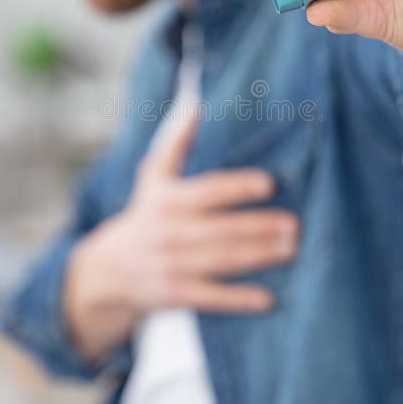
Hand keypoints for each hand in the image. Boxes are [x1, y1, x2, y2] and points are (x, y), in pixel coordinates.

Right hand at [63, 118, 298, 361]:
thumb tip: (197, 104)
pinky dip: (239, 299)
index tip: (269, 183)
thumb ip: (177, 143)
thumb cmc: (144, 215)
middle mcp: (168, 232)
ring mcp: (171, 266)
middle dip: (259, 226)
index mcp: (165, 200)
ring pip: (221, 261)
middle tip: (295, 223)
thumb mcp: (154, 177)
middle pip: (220, 229)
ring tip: (291, 248)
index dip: (238, 187)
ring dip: (258, 256)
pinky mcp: (176, 295)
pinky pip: (211, 297)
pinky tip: (268, 299)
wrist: (107, 271)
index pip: (207, 191)